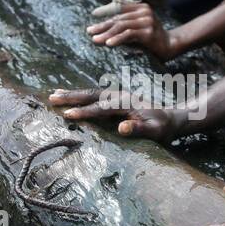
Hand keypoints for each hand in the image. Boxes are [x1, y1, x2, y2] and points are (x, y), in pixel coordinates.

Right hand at [47, 87, 183, 141]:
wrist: (173, 119)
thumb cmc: (163, 128)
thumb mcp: (155, 132)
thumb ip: (139, 129)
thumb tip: (121, 128)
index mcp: (127, 103)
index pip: (102, 108)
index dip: (85, 111)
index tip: (68, 114)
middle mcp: (120, 95)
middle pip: (92, 95)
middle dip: (72, 97)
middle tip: (51, 98)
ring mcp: (118, 96)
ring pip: (92, 93)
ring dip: (73, 94)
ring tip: (54, 94)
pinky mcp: (117, 99)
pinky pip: (95, 96)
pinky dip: (82, 96)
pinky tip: (72, 97)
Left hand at [87, 0, 174, 59]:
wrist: (171, 46)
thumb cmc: (151, 39)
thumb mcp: (137, 28)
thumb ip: (124, 25)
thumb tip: (102, 29)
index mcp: (141, 7)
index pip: (119, 8)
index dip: (106, 11)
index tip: (93, 15)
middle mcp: (144, 11)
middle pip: (119, 18)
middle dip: (103, 26)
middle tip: (90, 32)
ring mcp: (147, 20)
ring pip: (122, 26)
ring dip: (107, 34)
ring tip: (96, 40)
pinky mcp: (148, 31)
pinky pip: (129, 34)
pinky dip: (117, 39)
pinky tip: (109, 44)